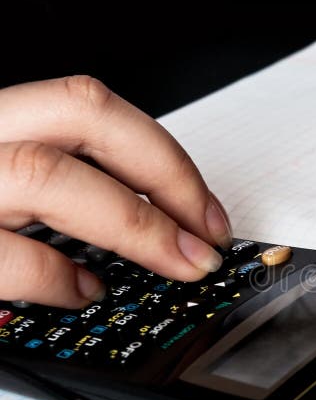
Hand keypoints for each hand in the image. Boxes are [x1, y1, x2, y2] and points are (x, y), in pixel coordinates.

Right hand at [0, 76, 232, 307]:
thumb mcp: (17, 192)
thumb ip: (77, 190)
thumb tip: (170, 228)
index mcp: (0, 126)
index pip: (91, 107)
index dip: (165, 158)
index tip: (210, 214)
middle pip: (81, 115)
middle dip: (166, 176)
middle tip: (207, 238)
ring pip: (44, 174)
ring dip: (134, 225)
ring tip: (177, 264)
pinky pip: (8, 256)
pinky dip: (58, 277)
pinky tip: (86, 291)